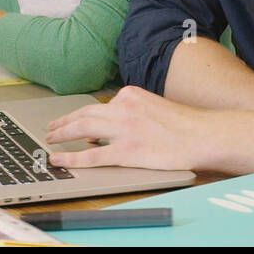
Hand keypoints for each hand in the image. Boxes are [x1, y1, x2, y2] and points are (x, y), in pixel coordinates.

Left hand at [44, 86, 208, 170]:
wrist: (204, 135)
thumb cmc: (185, 125)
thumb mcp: (154, 107)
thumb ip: (131, 113)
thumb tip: (106, 129)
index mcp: (130, 95)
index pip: (99, 105)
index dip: (79, 114)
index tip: (68, 120)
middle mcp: (124, 108)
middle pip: (84, 114)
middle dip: (64, 122)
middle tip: (51, 128)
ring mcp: (124, 130)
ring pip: (82, 129)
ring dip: (62, 135)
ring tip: (50, 140)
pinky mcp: (128, 151)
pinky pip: (92, 155)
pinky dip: (71, 157)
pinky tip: (59, 159)